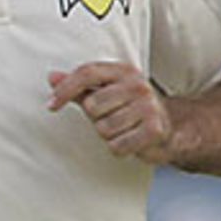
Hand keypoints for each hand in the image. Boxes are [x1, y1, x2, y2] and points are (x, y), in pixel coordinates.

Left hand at [47, 61, 174, 164]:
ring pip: (104, 129)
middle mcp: (137, 85)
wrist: (170, 126)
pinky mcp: (153, 130)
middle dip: (96, 119)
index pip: (87, 73)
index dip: (65, 89)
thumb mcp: (105, 93)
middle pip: (92, 106)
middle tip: (112, 118)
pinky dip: (119, 148)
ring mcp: (148, 107)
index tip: (51, 106)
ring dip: (108, 136)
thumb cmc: (130, 109)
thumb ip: (79, 87)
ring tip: (123, 129)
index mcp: (124, 71)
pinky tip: (130, 140)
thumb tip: (51, 77)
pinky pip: (117, 146)